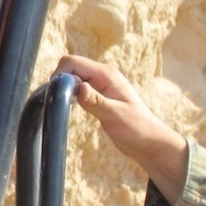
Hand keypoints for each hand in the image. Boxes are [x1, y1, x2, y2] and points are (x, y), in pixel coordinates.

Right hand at [57, 55, 190, 202]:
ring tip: (61, 106)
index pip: (73, 62)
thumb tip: (79, 87)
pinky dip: (69, 94)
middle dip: (59, 80)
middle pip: (70, 67)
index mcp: (106, 75)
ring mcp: (100, 85)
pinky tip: (69, 107)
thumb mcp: (114, 116)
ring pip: (72, 77)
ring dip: (64, 88)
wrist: (149, 142)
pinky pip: (78, 88)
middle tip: (57, 102)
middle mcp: (102, 76)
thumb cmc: (136, 129)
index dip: (60, 75)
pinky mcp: (98, 96)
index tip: (56, 94)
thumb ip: (96, 101)